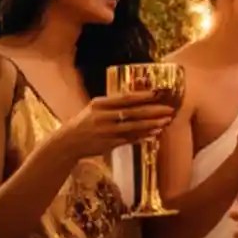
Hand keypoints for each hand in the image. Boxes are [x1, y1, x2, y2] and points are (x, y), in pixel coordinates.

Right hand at [55, 91, 175, 157]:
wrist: (69, 142)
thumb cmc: (86, 121)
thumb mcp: (96, 107)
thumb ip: (114, 103)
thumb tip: (137, 94)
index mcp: (100, 104)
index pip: (124, 98)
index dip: (142, 96)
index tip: (158, 94)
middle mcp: (103, 116)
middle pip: (132, 113)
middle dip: (153, 111)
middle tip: (169, 109)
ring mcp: (106, 131)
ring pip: (133, 127)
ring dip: (151, 124)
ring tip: (165, 122)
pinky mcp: (109, 144)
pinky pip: (129, 139)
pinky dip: (143, 136)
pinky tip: (154, 134)